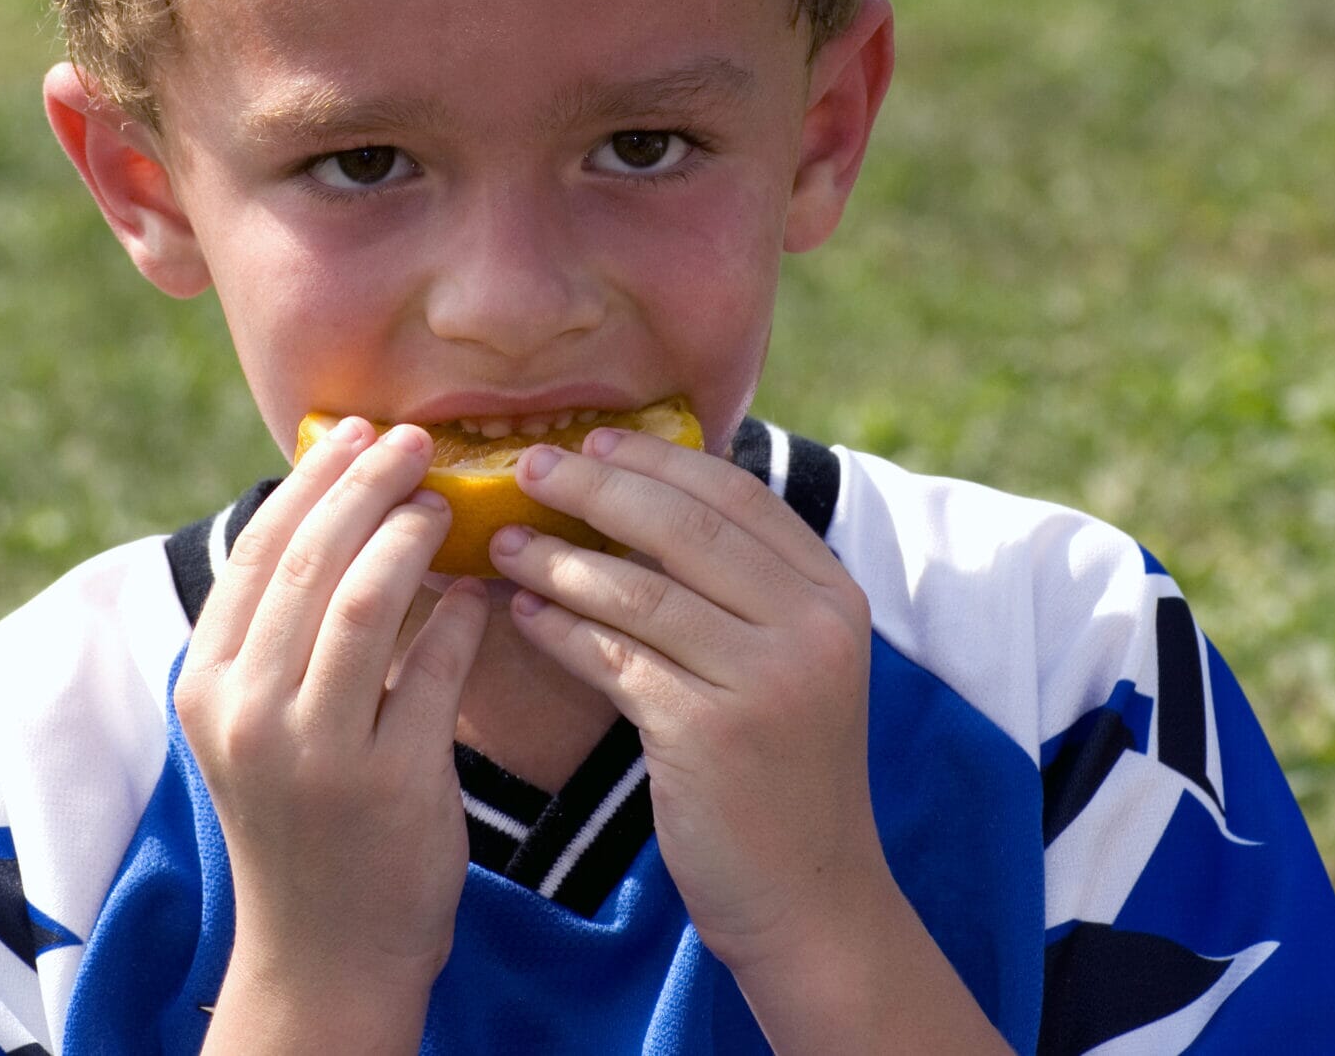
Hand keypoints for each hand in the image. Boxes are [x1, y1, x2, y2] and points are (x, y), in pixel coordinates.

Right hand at [174, 418, 490, 1052]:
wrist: (324, 953)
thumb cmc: (304, 817)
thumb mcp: (261, 723)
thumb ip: (285, 631)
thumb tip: (341, 506)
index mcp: (208, 685)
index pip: (257, 553)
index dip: (311, 482)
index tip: (357, 430)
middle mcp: (247, 712)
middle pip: (310, 561)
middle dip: (367, 483)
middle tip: (419, 439)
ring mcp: (314, 750)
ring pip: (367, 601)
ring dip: (413, 535)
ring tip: (447, 503)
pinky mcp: (388, 783)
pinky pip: (435, 670)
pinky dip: (462, 618)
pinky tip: (484, 592)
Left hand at [488, 429, 888, 980]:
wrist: (809, 896)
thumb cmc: (778, 772)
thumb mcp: (787, 664)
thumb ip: (739, 588)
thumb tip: (639, 498)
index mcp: (832, 594)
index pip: (736, 494)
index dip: (658, 460)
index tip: (592, 439)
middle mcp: (811, 626)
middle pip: (685, 526)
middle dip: (597, 488)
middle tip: (530, 465)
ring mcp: (766, 680)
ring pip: (639, 591)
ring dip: (560, 559)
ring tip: (502, 540)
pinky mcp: (711, 734)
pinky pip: (615, 658)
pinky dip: (562, 629)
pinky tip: (522, 612)